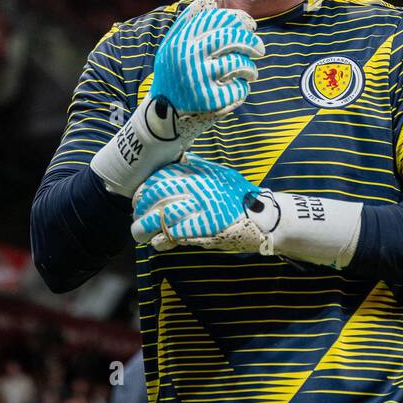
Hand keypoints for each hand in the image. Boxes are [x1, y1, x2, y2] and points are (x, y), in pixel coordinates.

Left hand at [132, 155, 361, 266]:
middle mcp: (197, 187)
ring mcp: (200, 208)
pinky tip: (158, 243)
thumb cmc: (240, 196)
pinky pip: (173, 234)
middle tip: (138, 217)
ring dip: (144, 227)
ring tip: (140, 233)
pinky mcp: (203, 229)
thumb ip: (199, 167)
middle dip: (141, 208)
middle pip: (156, 194)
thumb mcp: (220, 174)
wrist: (264, 217)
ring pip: (160, 216)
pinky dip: (161, 240)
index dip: (145, 189)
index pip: (161, 177)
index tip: (139, 198)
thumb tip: (181, 159)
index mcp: (199, 172)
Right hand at [151, 0, 264, 116]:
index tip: (250, 27)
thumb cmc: (173, 73)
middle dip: (251, 42)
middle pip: (230, 38)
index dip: (238, 20)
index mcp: (181, 40)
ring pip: (238, 64)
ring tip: (251, 73)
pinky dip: (242, 89)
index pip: (216, 19)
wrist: (160, 115)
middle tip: (259, 49)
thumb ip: (189, 22)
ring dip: (250, 68)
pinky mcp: (208, 100)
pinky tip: (238, 89)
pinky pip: (238, 89)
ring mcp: (198, 78)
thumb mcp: (173, 46)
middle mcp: (188, 56)